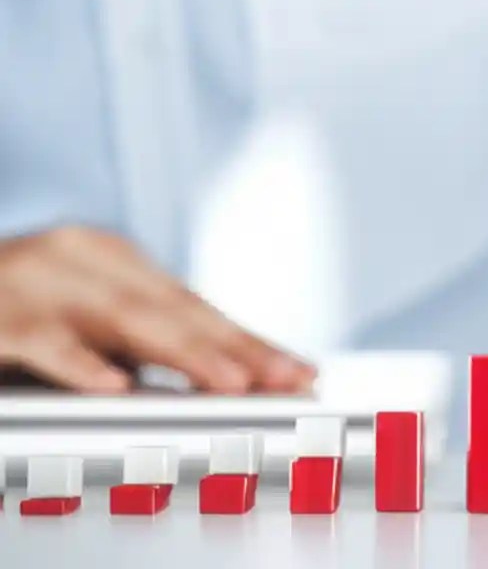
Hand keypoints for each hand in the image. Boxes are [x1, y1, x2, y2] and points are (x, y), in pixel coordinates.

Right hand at [0, 226, 314, 392]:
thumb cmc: (17, 309)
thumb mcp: (87, 319)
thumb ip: (145, 341)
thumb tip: (229, 371)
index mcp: (111, 261)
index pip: (196, 306)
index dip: (249, 340)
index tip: (299, 369)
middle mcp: (82, 260)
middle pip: (175, 310)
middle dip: (236, 349)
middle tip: (284, 379)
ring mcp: (37, 281)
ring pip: (125, 320)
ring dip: (185, 353)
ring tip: (232, 383)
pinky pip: (43, 341)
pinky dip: (80, 364)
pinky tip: (115, 387)